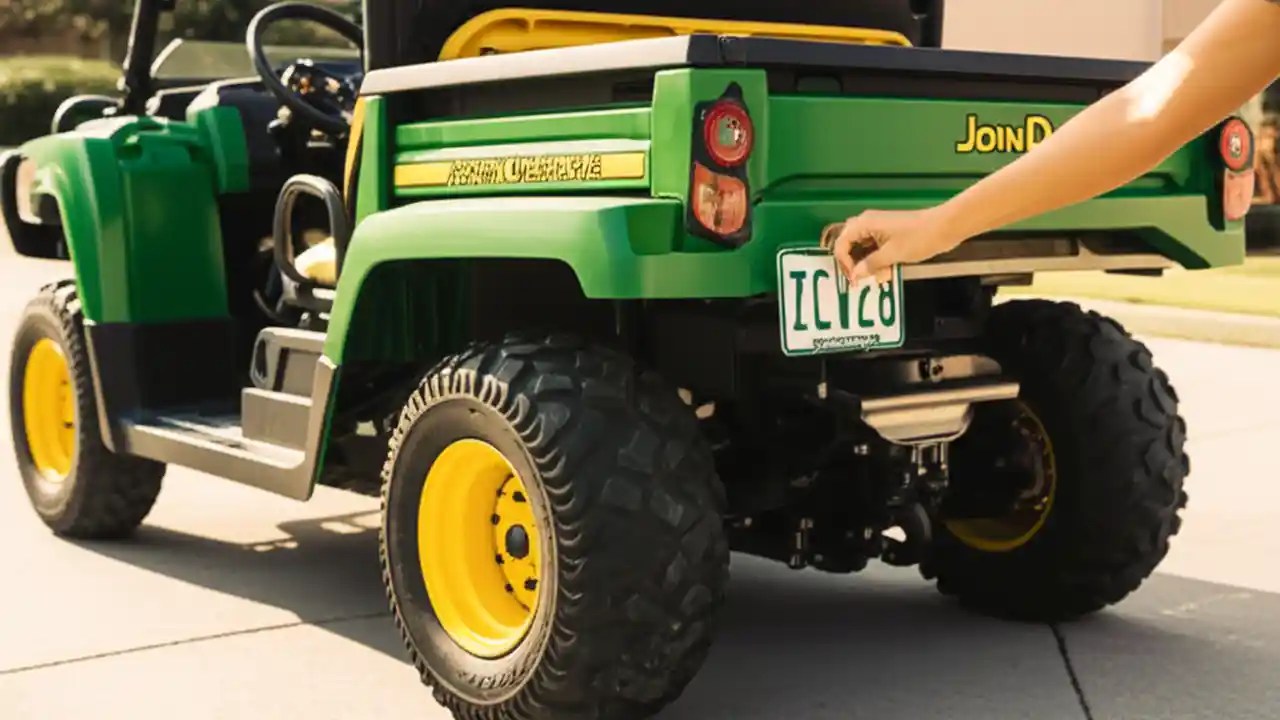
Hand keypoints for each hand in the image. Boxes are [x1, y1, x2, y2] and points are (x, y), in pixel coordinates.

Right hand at [822, 208, 961, 286]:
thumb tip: (856, 274)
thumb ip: (870, 265)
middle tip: (860, 278)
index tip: (854, 278)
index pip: (841, 244)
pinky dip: (877, 260)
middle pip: (849, 245)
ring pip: (862, 248)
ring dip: (867, 263)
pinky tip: (887, 270)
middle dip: (853, 263)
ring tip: (880, 275)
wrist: (944, 228)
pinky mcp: (889, 233)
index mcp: (865, 224)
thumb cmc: (919, 237)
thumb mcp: (892, 255)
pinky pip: (874, 248)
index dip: (844, 263)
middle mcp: (868, 223)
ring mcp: (878, 227)